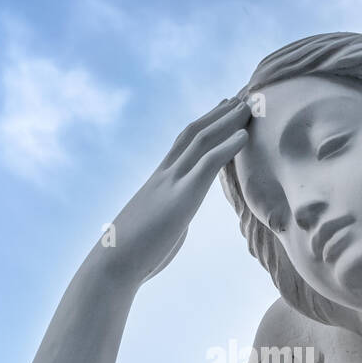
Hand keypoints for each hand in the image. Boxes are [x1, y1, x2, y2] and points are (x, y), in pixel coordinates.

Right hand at [99, 96, 250, 284]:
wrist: (112, 265)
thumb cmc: (129, 256)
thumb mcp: (154, 230)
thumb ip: (168, 218)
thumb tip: (174, 223)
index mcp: (157, 183)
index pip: (183, 144)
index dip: (205, 124)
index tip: (222, 109)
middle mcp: (163, 176)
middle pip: (194, 134)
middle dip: (219, 114)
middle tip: (241, 97)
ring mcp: (171, 185)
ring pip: (202, 141)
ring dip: (227, 121)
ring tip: (249, 105)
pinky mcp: (180, 200)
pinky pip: (206, 166)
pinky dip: (227, 148)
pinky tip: (245, 135)